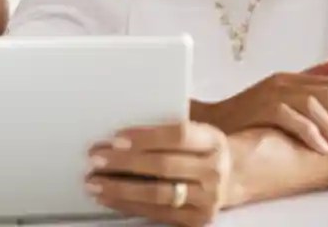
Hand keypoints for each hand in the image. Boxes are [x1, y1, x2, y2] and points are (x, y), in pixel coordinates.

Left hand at [86, 122, 231, 225]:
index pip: (178, 135)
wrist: (233, 176)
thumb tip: (123, 112)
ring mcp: (207, 199)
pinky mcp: (195, 219)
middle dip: (124, 162)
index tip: (116, 137)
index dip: (146, 137)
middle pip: (164, 166)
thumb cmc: (201, 147)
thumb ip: (167, 122)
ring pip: (158, 194)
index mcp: (212, 140)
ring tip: (94, 182)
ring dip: (120, 188)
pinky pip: (157, 213)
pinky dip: (128, 205)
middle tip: (96, 158)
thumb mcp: (196, 129)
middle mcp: (214, 171)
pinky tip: (108, 197)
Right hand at [209, 57, 327, 158]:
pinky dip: (312, 133)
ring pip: (316, 106)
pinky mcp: (262, 107)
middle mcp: (285, 81)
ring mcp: (273, 93)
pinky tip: (321, 148)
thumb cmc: (248, 116)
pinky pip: (295, 118)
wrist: (213, 124)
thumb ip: (311, 80)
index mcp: (293, 78)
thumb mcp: (281, 96)